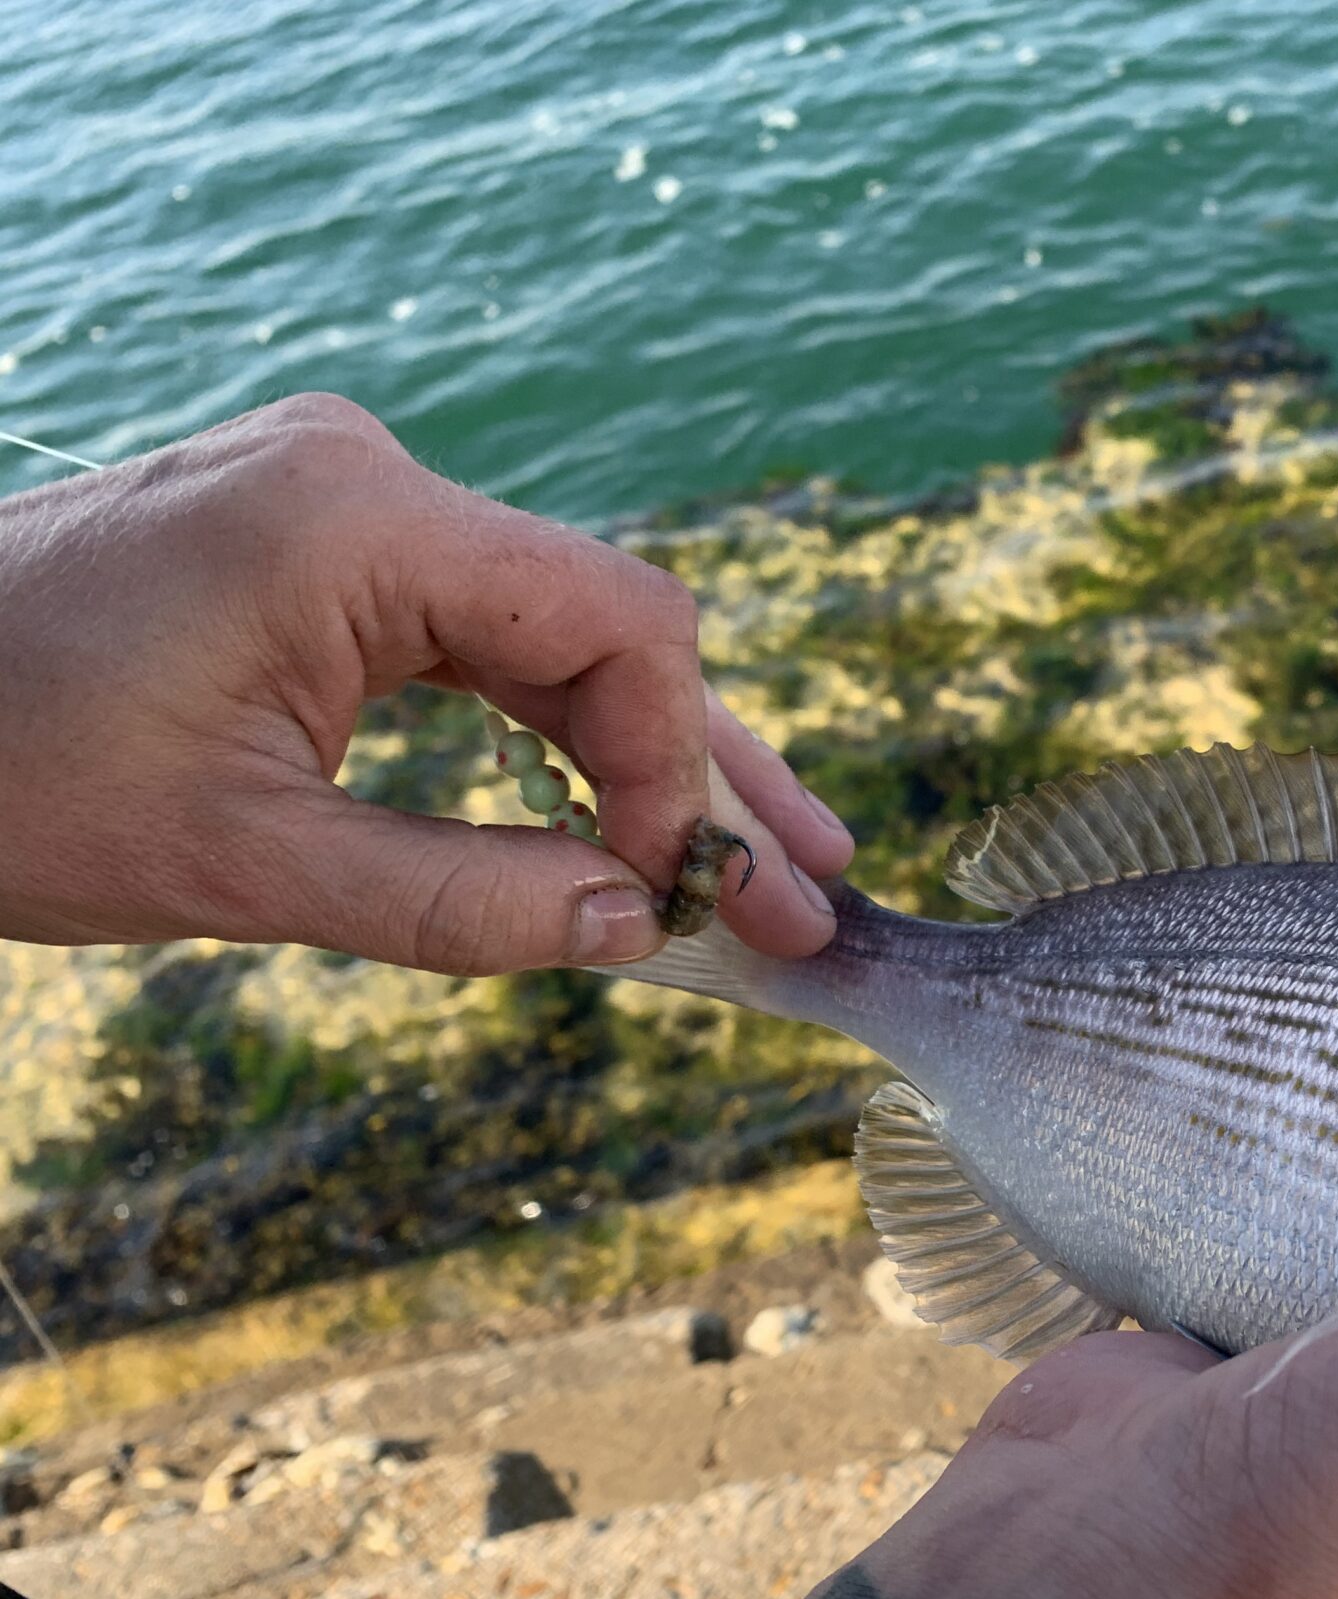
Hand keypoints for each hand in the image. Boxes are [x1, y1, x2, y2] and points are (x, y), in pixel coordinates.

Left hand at [0, 394, 851, 973]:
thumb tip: (637, 928)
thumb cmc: (5, 777)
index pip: (614, 623)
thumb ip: (455, 901)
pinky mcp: (320, 543)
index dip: (678, 767)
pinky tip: (620, 815)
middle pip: (606, 625)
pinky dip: (547, 730)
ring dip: (644, 757)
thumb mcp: (240, 868)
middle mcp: (368, 477)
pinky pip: (478, 634)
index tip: (678, 896)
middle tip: (803, 895)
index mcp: (350, 522)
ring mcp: (344, 501)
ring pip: (555, 633)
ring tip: (758, 866)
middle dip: (703, 774)